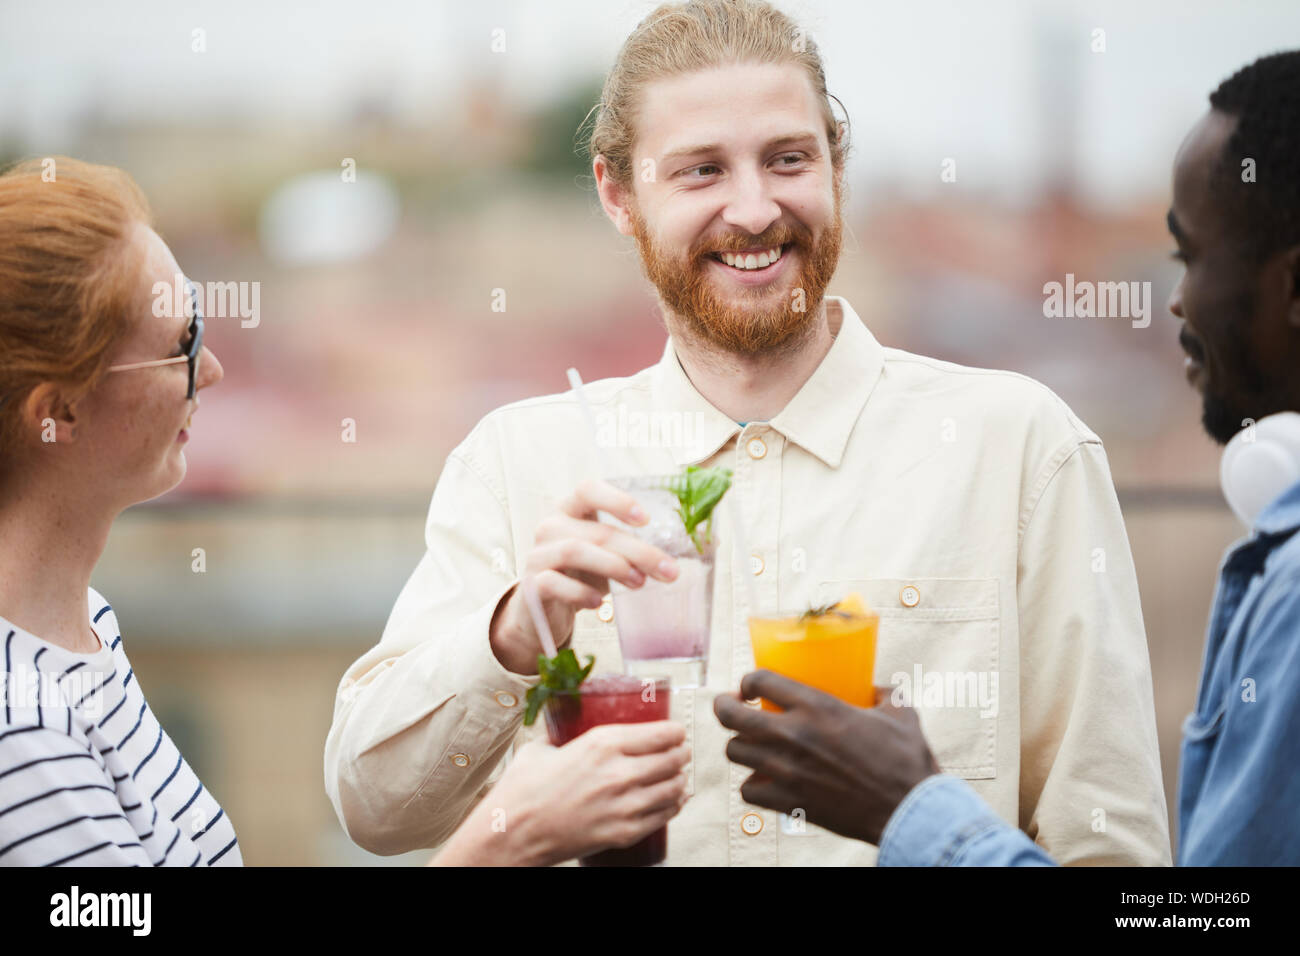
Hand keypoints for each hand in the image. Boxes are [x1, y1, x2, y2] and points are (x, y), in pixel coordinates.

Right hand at [432, 721, 689, 865]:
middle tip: (680, 753)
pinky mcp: (623, 832)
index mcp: (602, 743)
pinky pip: (663, 815)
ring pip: (673, 788)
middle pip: (672, 760)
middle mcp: (619, 772)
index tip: (677, 732)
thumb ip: (564, 735)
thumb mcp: (543, 747)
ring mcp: (624, 805)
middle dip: (681, 754)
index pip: (660, 734)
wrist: (512, 832)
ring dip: (680, 779)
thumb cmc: (523, 789)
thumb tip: (567, 727)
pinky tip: (674, 800)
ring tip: (678, 776)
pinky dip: (673, 806)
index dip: (675, 732)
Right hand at [489, 478, 679, 673]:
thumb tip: (706, 544)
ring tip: (639, 583)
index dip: (617, 500)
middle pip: (597, 530)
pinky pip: (554, 582)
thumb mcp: (609, 556)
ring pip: (575, 550)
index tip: (647, 519)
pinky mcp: (531, 584)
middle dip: (638, 550)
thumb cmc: (581, 577)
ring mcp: (537, 554)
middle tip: (668, 570)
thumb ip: (638, 547)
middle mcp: (551, 526)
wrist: (540, 612)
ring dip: (613, 566)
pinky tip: (599, 603)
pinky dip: (580, 592)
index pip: (587, 489)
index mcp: (571, 511)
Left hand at [713, 671, 940, 845]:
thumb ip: (882, 693)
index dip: (748, 680)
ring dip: (740, 745)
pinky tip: (765, 779)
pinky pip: (748, 790)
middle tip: (732, 707)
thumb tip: (874, 689)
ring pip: (734, 751)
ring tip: (751, 744)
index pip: (759, 680)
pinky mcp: (788, 801)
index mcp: (816, 706)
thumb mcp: (899, 712)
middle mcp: (792, 734)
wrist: (908, 811)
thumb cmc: (906, 760)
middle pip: (729, 715)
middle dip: (724, 706)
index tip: (751, 686)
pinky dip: (752, 784)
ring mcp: (786, 769)